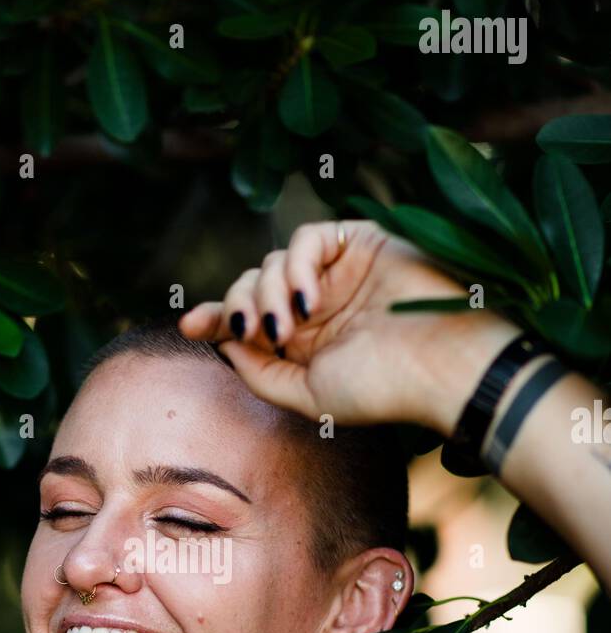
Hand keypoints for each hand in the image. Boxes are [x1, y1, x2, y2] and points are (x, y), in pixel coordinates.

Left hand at [179, 220, 519, 436]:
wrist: (441, 366)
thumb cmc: (382, 390)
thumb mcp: (306, 395)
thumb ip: (260, 372)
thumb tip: (224, 342)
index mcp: (306, 344)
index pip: (249, 321)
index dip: (217, 318)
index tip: (190, 325)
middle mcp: (319, 307)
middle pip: (252, 286)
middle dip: (239, 306)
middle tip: (254, 332)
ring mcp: (339, 274)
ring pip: (272, 262)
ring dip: (268, 292)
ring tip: (291, 326)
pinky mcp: (361, 243)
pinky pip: (307, 237)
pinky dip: (297, 265)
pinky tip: (310, 300)